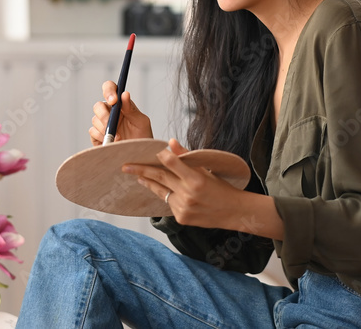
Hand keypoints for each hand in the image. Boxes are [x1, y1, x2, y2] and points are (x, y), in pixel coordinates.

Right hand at [89, 80, 152, 145]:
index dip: (109, 91)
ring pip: (95, 119)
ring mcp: (102, 124)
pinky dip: (102, 137)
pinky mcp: (96, 136)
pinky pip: (93, 132)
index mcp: (120, 104)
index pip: (110, 89)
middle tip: (112, 124)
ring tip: (119, 138)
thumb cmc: (142, 138)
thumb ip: (132, 108)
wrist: (139, 156)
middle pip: (98, 106)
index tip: (114, 100)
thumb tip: (124, 94)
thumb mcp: (142, 122)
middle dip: (104, 115)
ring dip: (106, 129)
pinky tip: (112, 142)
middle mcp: (109, 112)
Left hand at [122, 139, 244, 228]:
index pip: (172, 163)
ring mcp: (184, 207)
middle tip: (126, 166)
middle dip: (141, 171)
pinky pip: (168, 203)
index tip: (149, 151)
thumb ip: (186, 156)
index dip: (160, 155)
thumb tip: (170, 142)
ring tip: (139, 177)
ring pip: (161, 191)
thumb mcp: (207, 169)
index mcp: (197, 179)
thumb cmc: (222, 187)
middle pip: (160, 177)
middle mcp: (188, 194)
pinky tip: (165, 191)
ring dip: (150, 183)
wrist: (234, 212)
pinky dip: (166, 196)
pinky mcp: (181, 218)